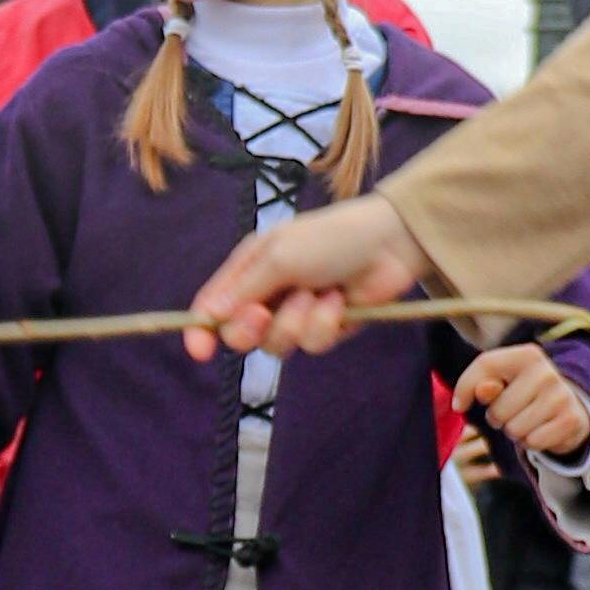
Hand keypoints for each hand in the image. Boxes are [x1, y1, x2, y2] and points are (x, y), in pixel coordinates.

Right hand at [188, 193, 432, 355]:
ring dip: (298, 322)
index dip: (201, 330)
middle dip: (252, 328)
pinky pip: (312, 344)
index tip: (200, 351)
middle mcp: (268, 293)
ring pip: (277, 345)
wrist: (389, 244)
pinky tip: (340, 300)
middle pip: (240, 335)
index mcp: (250, 269)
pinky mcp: (325, 328)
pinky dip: (326, 323)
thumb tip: (210, 316)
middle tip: (265, 313)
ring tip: (318, 294)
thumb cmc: (330, 238)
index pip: (213, 305)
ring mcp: (296, 314)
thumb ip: (244, 289)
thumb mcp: (279, 256)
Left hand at [454, 337, 589, 466]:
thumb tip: (481, 391)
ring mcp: (561, 395)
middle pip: (498, 409)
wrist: (568, 407)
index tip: (459, 405)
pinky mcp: (570, 420)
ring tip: (526, 420)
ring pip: (514, 429)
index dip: (465, 388)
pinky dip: (530, 442)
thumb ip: (484, 382)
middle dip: (498, 417)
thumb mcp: (502, 382)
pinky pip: (532, 442)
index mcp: (527, 354)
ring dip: (514, 431)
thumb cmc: (523, 393)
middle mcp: (546, 372)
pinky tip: (539, 430)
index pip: (485, 364)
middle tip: (513, 410)